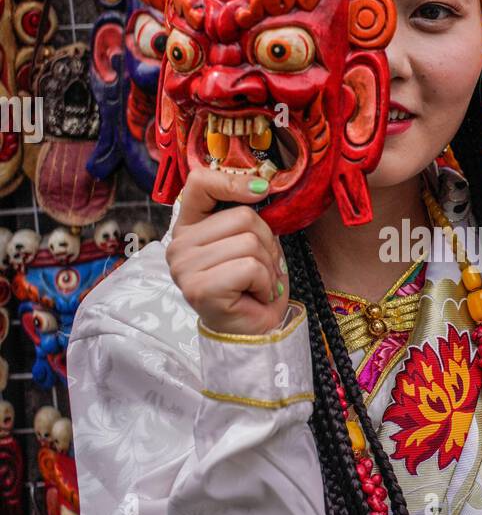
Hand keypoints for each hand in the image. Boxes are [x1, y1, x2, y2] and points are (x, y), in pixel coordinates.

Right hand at [167, 168, 289, 336]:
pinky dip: (265, 283)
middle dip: (267, 244)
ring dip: (268, 267)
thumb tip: (263, 185)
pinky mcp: (200, 287)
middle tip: (262, 270)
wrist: (253, 333)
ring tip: (259, 285)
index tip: (261, 190)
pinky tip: (256, 296)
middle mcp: (179, 245)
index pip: (200, 183)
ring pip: (250, 242)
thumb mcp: (249, 241)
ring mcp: (184, 267)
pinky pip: (250, 267)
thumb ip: (246, 216)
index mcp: (189, 227)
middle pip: (242, 216)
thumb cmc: (251, 287)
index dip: (233, 181)